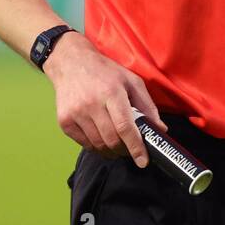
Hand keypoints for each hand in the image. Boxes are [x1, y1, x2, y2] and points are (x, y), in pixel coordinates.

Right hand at [43, 31, 169, 167]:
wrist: (70, 63)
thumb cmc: (105, 72)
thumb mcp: (131, 81)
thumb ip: (147, 106)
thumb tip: (160, 129)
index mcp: (112, 92)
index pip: (125, 126)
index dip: (135, 147)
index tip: (143, 161)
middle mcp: (92, 103)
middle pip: (112, 140)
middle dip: (125, 150)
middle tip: (130, 149)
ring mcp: (76, 113)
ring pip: (98, 145)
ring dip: (111, 150)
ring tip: (117, 144)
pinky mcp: (64, 121)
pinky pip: (84, 144)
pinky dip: (96, 146)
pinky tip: (101, 137)